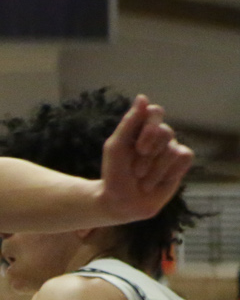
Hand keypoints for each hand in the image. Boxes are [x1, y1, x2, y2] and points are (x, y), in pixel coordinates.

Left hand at [98, 94, 193, 223]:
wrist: (120, 202)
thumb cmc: (115, 173)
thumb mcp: (116, 147)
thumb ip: (129, 122)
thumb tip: (142, 97)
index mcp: (141, 128)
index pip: (155, 111)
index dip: (149, 127)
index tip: (137, 146)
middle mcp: (159, 136)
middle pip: (165, 131)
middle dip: (147, 153)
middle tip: (135, 169)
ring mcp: (171, 149)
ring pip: (172, 149)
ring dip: (153, 168)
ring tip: (141, 178)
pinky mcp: (180, 164)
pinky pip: (184, 157)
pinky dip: (167, 171)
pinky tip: (156, 181)